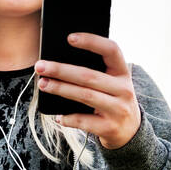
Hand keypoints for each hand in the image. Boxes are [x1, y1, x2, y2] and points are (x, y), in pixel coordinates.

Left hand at [35, 33, 140, 150]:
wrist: (130, 132)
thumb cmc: (112, 100)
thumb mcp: (112, 83)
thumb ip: (95, 72)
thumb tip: (58, 63)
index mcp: (123, 72)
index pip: (111, 50)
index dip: (92, 42)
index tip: (69, 38)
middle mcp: (124, 89)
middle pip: (89, 75)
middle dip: (61, 70)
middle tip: (40, 66)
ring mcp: (118, 110)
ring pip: (85, 95)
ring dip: (60, 89)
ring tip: (43, 84)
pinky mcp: (110, 128)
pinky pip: (84, 121)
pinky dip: (68, 118)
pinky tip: (58, 116)